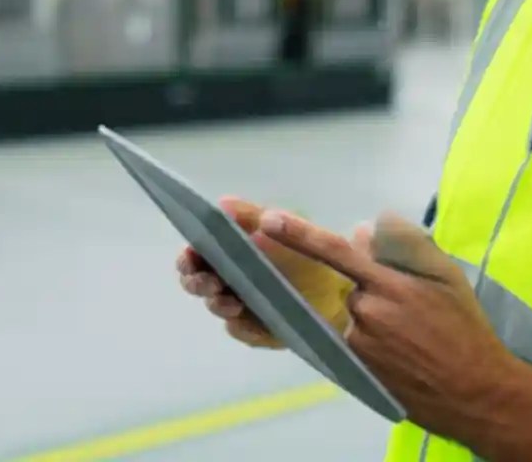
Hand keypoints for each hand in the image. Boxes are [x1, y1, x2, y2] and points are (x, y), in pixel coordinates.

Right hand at [176, 197, 352, 348]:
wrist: (344, 287)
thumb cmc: (305, 252)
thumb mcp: (280, 224)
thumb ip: (250, 215)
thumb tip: (222, 202)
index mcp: (227, 253)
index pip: (194, 255)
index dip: (187, 257)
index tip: (192, 256)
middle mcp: (227, 280)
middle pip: (196, 283)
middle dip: (197, 283)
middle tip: (212, 283)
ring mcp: (240, 306)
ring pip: (216, 306)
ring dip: (218, 303)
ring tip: (233, 302)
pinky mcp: (257, 330)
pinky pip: (240, 330)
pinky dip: (241, 325)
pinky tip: (248, 318)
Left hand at [260, 209, 519, 441]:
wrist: (474, 392)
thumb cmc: (464, 329)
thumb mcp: (447, 277)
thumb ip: (405, 245)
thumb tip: (364, 229)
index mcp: (389, 286)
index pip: (337, 253)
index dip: (299, 235)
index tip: (270, 221)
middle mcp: (367, 314)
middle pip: (349, 286)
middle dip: (369, 288)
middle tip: (407, 309)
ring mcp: (358, 345)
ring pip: (349, 315)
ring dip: (369, 316)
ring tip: (408, 335)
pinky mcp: (354, 368)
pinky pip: (348, 340)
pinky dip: (366, 338)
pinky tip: (396, 350)